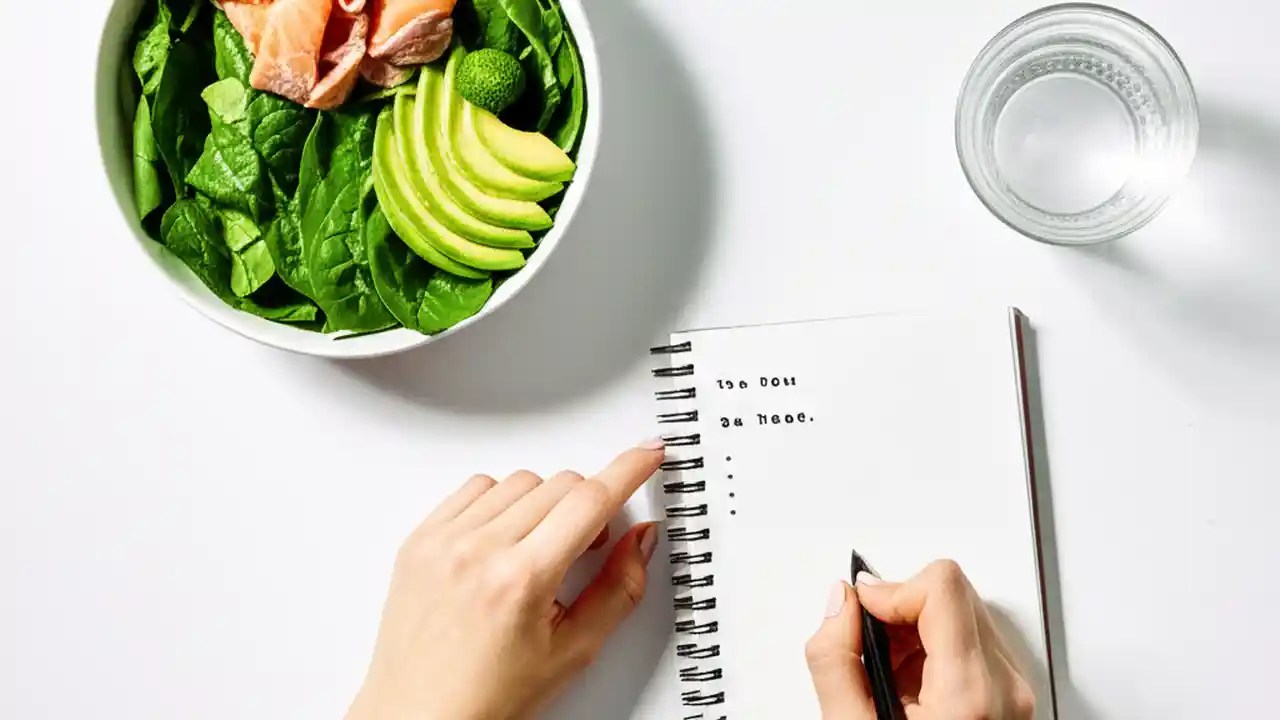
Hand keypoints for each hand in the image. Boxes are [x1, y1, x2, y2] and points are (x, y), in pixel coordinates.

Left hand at [346, 443, 665, 719]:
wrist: (419, 719)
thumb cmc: (487, 700)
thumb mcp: (573, 652)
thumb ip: (618, 589)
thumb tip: (640, 539)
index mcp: (521, 581)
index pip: (590, 500)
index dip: (628, 471)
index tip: (647, 454)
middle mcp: (478, 552)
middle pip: (560, 484)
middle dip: (587, 508)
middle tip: (586, 549)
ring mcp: (443, 542)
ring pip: (519, 481)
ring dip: (542, 505)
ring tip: (539, 552)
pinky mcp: (419, 540)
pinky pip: (474, 489)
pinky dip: (499, 503)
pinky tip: (504, 541)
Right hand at [805, 560, 1035, 719]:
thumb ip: (835, 660)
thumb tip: (839, 606)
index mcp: (970, 694)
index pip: (941, 585)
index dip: (889, 589)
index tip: (860, 611)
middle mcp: (1006, 690)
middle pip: (952, 594)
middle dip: (900, 611)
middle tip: (868, 649)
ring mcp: (1014, 695)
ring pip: (962, 614)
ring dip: (915, 632)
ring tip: (888, 679)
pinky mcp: (1012, 700)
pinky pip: (972, 644)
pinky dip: (933, 653)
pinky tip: (909, 690)